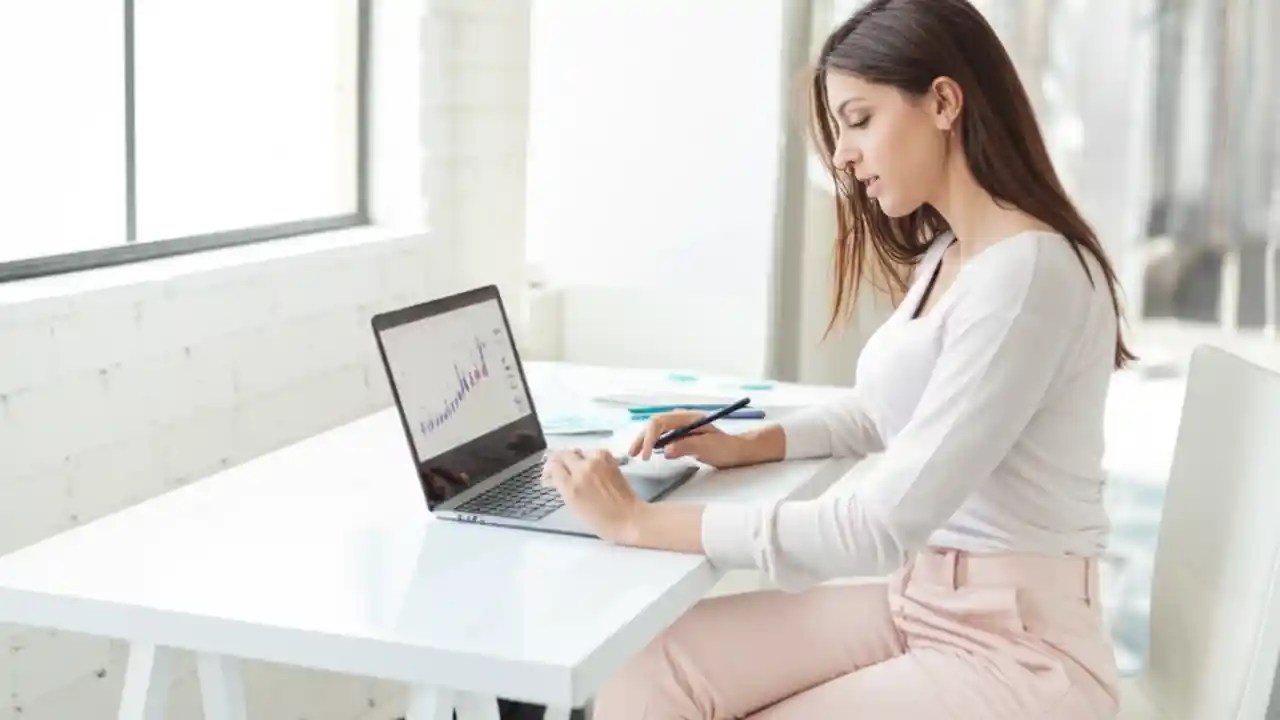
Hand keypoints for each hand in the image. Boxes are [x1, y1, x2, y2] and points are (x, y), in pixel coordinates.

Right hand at [541, 449, 645, 542]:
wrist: (630, 517)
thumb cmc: (602, 521)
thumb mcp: (575, 508)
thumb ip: (563, 489)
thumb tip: (554, 478)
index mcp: (572, 487)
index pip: (553, 467)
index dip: (548, 470)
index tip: (548, 477)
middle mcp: (582, 470)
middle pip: (562, 455)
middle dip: (557, 461)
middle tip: (557, 470)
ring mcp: (597, 462)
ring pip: (577, 451)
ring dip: (572, 458)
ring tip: (574, 469)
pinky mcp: (609, 459)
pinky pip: (592, 451)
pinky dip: (588, 456)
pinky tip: (589, 466)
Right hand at [629, 411, 754, 467]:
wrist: (737, 451)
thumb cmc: (725, 448)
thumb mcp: (707, 447)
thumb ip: (687, 446)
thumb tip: (666, 450)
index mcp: (687, 418)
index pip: (660, 422)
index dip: (650, 437)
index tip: (646, 455)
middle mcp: (682, 419)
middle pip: (655, 424)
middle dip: (642, 438)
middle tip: (633, 454)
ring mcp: (681, 427)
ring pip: (656, 429)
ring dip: (645, 440)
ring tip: (635, 453)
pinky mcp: (681, 435)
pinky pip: (662, 436)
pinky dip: (652, 443)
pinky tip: (647, 451)